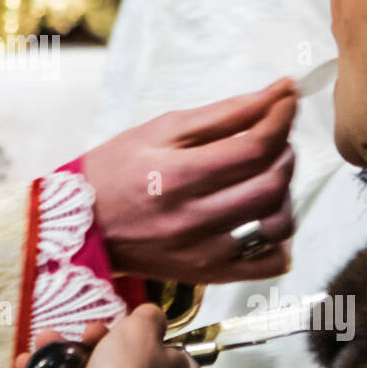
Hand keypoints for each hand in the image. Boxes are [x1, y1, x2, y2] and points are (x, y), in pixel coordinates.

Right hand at [14, 305, 202, 367]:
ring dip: (66, 358)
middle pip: (127, 363)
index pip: (169, 349)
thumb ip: (150, 316)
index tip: (121, 325)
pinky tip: (27, 367)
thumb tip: (151, 317)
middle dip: (96, 342)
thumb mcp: (141, 330)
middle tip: (83, 331)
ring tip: (43, 341)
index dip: (143, 334)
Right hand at [81, 79, 297, 283]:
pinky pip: (268, 265)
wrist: (80, 225)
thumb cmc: (117, 169)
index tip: (286, 99)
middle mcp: (191, 218)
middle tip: (271, 138)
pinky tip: (263, 218)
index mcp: (176, 174)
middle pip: (271, 183)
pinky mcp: (208, 275)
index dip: (281, 118)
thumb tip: (278, 92)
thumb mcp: (161, 129)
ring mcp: (202, 253)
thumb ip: (224, 113)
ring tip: (265, 176)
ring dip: (285, 192)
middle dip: (285, 151)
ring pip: (277, 223)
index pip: (254, 147)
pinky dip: (280, 240)